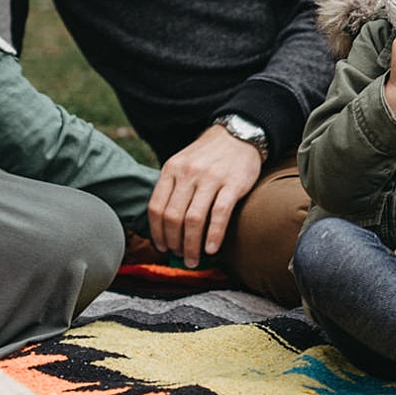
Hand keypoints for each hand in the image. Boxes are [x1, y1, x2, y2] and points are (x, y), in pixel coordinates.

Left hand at [147, 125, 264, 267]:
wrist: (239, 134)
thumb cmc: (209, 156)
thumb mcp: (183, 163)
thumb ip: (173, 188)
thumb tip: (165, 226)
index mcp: (172, 169)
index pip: (156, 207)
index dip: (157, 232)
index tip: (162, 247)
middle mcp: (188, 173)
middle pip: (173, 217)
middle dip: (174, 243)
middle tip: (180, 257)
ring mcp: (210, 178)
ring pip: (194, 219)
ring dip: (191, 245)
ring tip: (193, 260)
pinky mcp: (233, 184)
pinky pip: (219, 214)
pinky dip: (214, 235)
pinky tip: (212, 249)